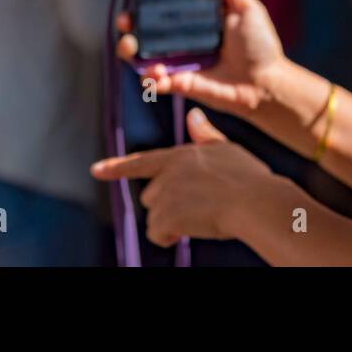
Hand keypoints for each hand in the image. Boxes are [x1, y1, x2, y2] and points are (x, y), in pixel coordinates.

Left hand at [91, 108, 280, 246]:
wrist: (255, 202)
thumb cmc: (248, 178)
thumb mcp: (227, 150)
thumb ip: (205, 135)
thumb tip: (193, 114)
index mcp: (181, 155)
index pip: (141, 161)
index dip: (117, 167)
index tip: (96, 170)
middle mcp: (168, 172)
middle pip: (152, 195)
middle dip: (168, 205)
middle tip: (199, 206)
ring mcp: (166, 194)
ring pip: (155, 216)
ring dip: (172, 222)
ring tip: (202, 217)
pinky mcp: (167, 215)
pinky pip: (158, 233)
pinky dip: (170, 237)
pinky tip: (193, 229)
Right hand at [117, 0, 286, 114]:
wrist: (265, 84)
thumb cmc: (260, 45)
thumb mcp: (247, 8)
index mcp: (195, 17)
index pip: (163, 4)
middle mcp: (182, 38)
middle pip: (144, 27)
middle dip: (127, 22)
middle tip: (126, 20)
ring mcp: (178, 61)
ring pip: (141, 54)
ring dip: (130, 50)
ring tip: (134, 47)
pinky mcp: (179, 82)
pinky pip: (154, 80)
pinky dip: (150, 78)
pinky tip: (157, 74)